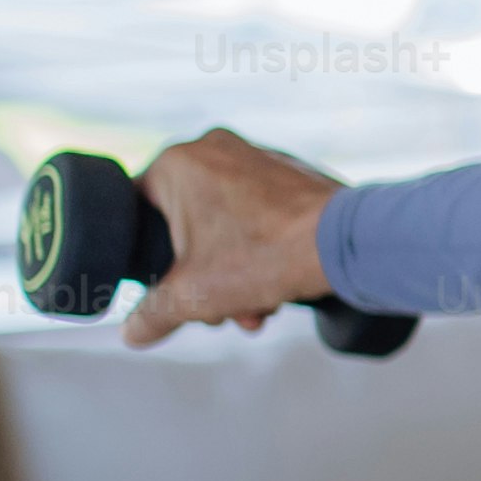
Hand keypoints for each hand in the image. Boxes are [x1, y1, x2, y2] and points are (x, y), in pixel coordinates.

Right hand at [121, 130, 345, 346]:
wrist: (347, 242)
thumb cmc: (265, 257)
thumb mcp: (192, 296)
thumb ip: (152, 314)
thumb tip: (133, 332)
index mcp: (176, 163)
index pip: (134, 213)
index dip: (143, 258)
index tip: (162, 288)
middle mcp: (213, 148)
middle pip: (184, 227)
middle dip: (201, 279)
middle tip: (217, 313)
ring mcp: (254, 157)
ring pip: (224, 227)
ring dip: (232, 276)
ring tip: (254, 312)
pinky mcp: (289, 173)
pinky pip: (257, 215)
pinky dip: (259, 253)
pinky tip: (274, 292)